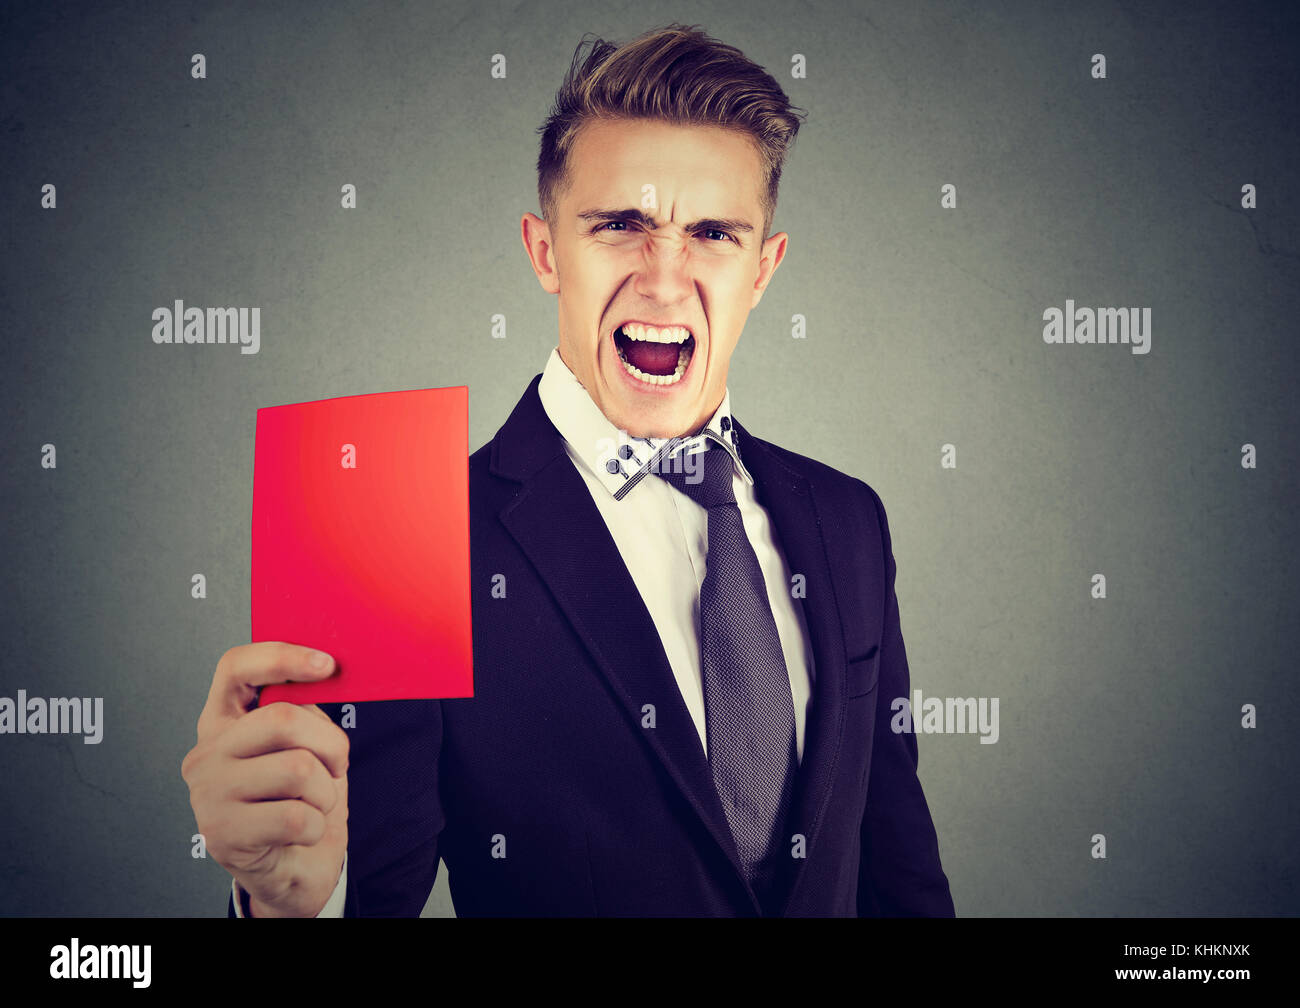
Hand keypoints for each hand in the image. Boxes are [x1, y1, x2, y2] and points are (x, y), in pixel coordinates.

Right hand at [181, 642, 348, 916]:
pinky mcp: (222, 835)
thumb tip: (327, 670)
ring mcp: (208, 795)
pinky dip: (316, 826)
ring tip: (314, 805)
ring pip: (298, 769)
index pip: (235, 666)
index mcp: (223, 722)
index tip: (327, 665)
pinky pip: (297, 816)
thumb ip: (303, 713)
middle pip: (283, 718)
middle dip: (330, 744)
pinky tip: (302, 833)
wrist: (293, 871)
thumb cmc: (301, 802)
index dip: (283, 656)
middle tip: (336, 767)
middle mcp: (206, 754)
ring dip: (326, 792)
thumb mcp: (304, 747)